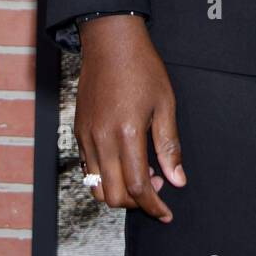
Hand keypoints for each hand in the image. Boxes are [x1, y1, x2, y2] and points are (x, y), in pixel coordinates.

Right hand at [75, 15, 185, 222]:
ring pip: (97, 188)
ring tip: (142, 175)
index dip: (153, 206)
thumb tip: (177, 179)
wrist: (110, 42)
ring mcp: (86, 137)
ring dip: (120, 193)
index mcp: (127, 133)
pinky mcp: (78, 132)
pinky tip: (124, 162)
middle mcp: (102, 139)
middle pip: (115, 195)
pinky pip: (88, 169)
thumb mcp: (165, 103)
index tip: (166, 213)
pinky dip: (106, 178)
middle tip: (158, 186)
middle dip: (138, 203)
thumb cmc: (141, 68)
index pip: (138, 187)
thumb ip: (169, 145)